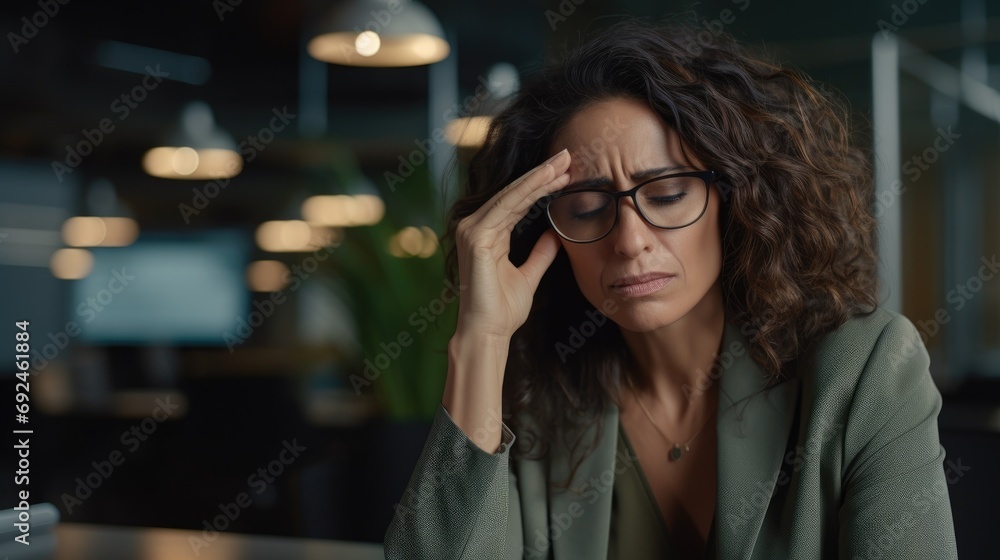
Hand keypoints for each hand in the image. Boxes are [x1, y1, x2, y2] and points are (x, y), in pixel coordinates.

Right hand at [453, 149, 570, 340]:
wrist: (489, 332)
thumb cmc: (503, 310)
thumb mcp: (528, 275)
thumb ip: (539, 253)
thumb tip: (555, 234)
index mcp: (486, 235)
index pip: (516, 203)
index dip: (541, 186)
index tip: (567, 173)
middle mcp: (474, 227)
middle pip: (514, 193)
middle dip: (542, 174)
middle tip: (568, 156)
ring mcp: (471, 230)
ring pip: (511, 195)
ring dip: (539, 177)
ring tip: (564, 162)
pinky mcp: (475, 236)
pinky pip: (507, 206)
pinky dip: (528, 191)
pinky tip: (548, 180)